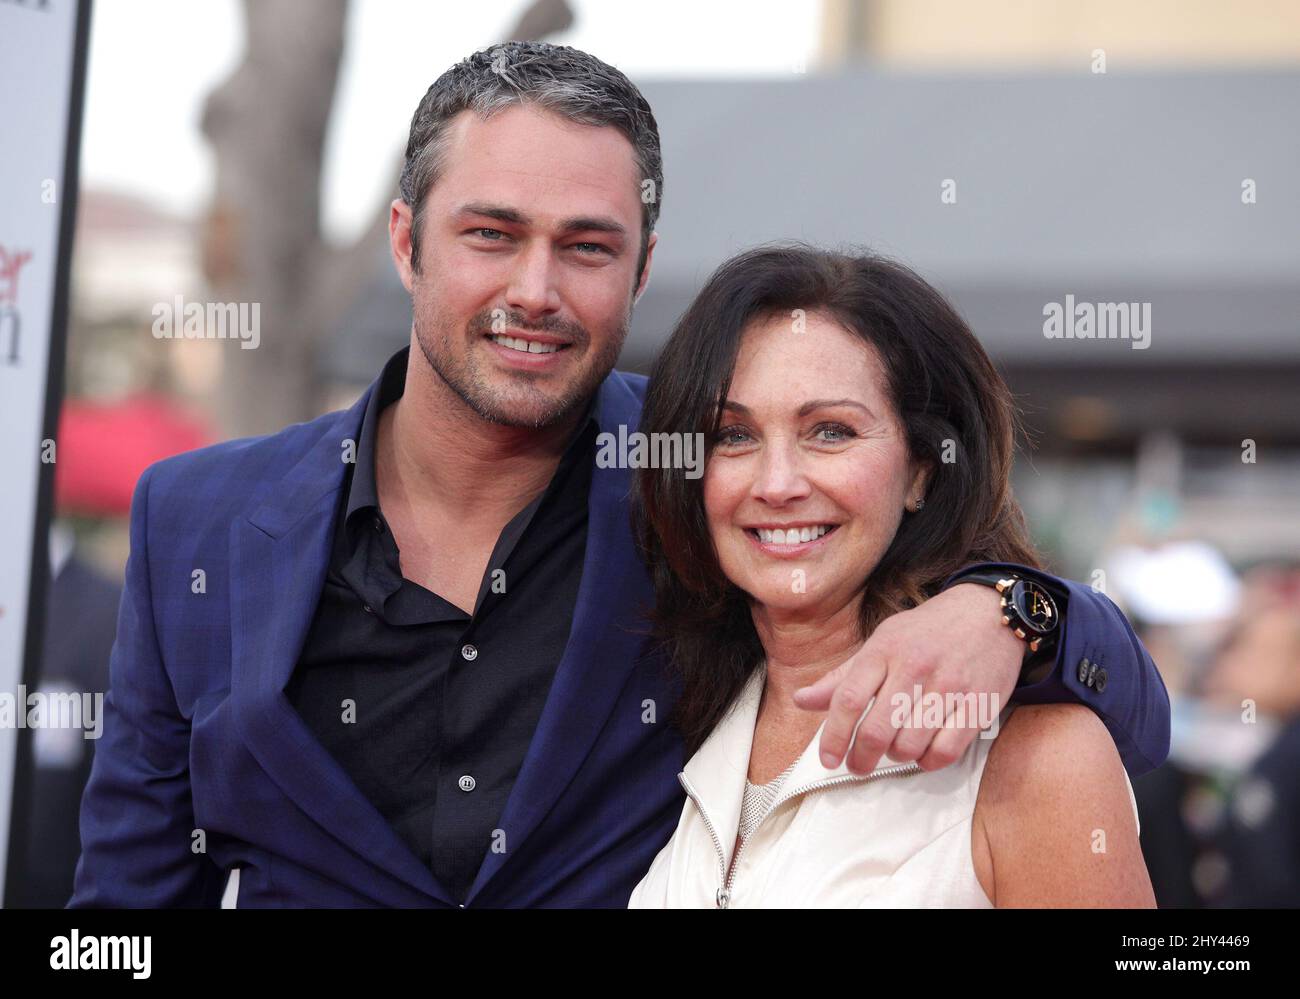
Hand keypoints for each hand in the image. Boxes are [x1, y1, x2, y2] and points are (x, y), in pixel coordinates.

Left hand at [793, 583, 1025, 772]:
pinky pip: (946, 751)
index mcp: (884, 650)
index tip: (828, 758)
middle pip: (876, 730)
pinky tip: (923, 752)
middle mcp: (914, 667)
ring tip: (894, 750)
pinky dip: (928, 761)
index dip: (833, 735)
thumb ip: (842, 677)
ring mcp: (948, 687)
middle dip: (861, 758)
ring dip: (896, 757)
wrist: (988, 613)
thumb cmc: (927, 631)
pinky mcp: (978, 704)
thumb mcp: (881, 642)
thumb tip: (802, 700)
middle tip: (857, 766)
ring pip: (909, 745)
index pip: (848, 700)